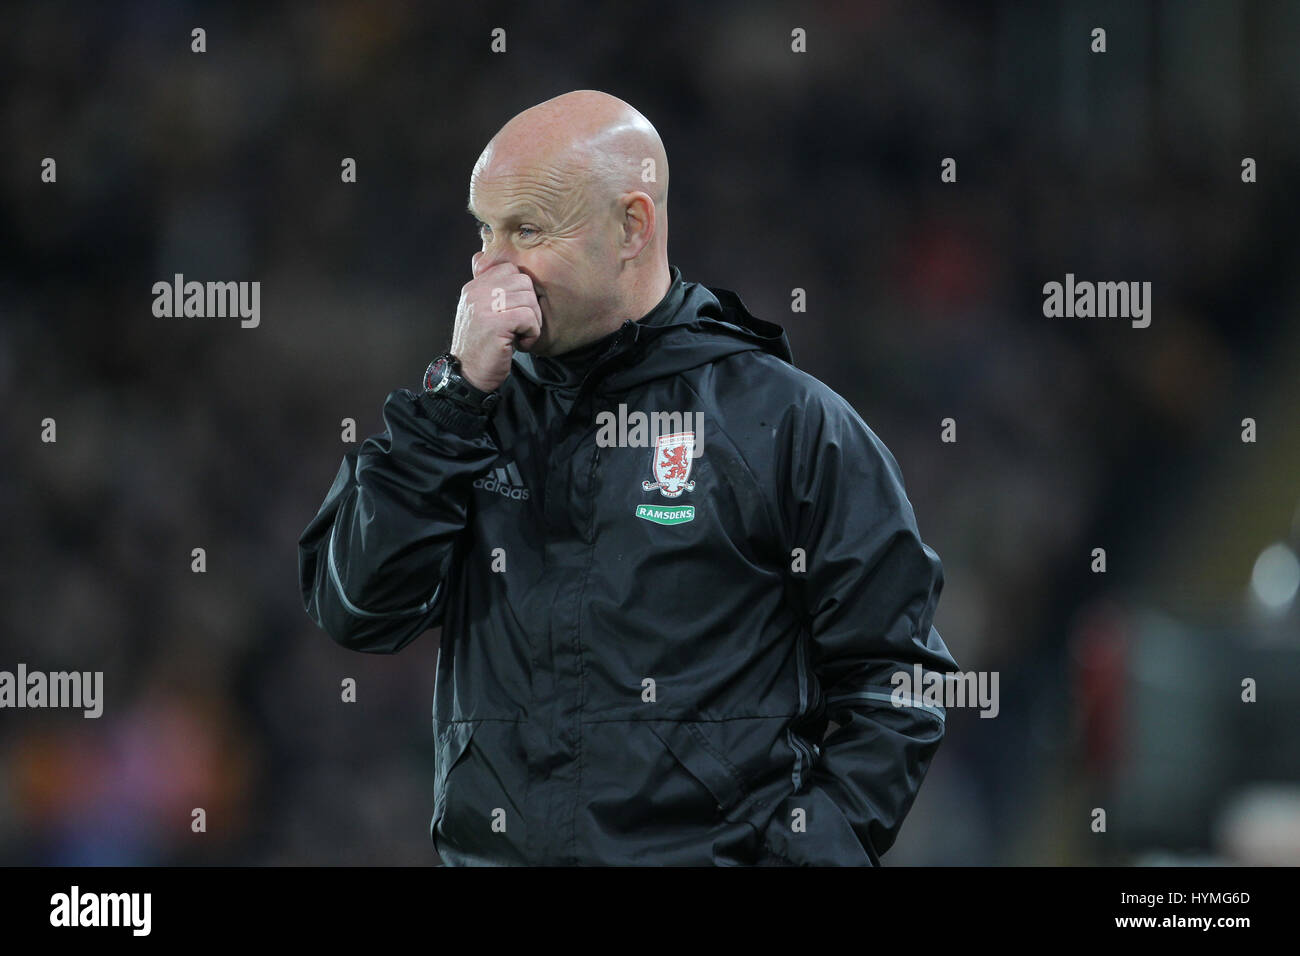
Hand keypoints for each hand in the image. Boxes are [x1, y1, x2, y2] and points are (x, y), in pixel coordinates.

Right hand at [448, 256, 541, 392]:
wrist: (467, 375)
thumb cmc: (480, 346)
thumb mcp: (479, 311)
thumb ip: (485, 287)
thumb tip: (480, 257)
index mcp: (474, 286)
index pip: (510, 269)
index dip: (521, 291)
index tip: (514, 312)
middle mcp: (476, 292)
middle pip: (524, 282)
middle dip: (530, 306)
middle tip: (521, 326)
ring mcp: (484, 306)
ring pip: (529, 299)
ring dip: (532, 322)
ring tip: (520, 336)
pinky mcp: (495, 324)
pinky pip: (529, 317)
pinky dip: (532, 333)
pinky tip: (521, 344)